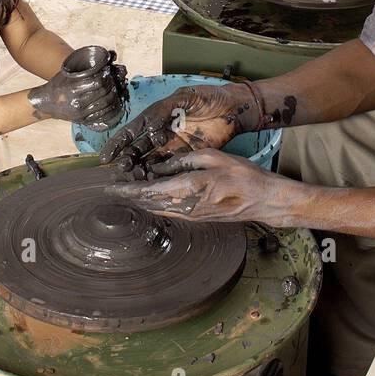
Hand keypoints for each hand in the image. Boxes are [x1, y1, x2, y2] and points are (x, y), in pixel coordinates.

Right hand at [28, 48, 127, 127]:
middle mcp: (77, 102)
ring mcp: (80, 113)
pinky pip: (101, 115)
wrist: (45, 103)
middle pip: (103, 92)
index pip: (97, 82)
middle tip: (113, 80)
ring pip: (104, 104)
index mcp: (73, 88)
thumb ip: (82, 70)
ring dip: (113, 96)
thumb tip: (102, 61)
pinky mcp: (82, 120)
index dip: (106, 76)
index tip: (108, 72)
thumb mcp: (66, 74)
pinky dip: (110, 108)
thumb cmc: (57, 85)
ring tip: (114, 90)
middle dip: (111, 85)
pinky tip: (113, 103)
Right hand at [100, 83, 255, 168]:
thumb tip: (151, 132)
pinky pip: (171, 168)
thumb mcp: (185, 97)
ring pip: (151, 161)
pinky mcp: (188, 156)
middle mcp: (161, 133)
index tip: (105, 157)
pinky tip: (153, 183)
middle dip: (127, 160)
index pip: (132, 131)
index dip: (118, 144)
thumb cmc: (210, 97)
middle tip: (121, 171)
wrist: (235, 108)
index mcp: (157, 116)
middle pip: (138, 150)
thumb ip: (164, 112)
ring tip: (133, 179)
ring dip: (141, 170)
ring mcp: (174, 146)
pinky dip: (161, 176)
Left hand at [114, 149, 304, 224]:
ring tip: (128, 188)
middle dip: (130, 196)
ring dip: (141, 200)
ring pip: (157, 209)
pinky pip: (169, 211)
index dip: (127, 191)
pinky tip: (150, 194)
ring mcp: (192, 216)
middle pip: (149, 204)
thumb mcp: (213, 157)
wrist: (264, 201)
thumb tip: (157, 168)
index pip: (149, 192)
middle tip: (114, 186)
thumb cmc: (243, 175)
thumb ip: (183, 161)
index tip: (111, 188)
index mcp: (189, 188)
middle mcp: (186, 207)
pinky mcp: (197, 218)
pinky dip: (155, 203)